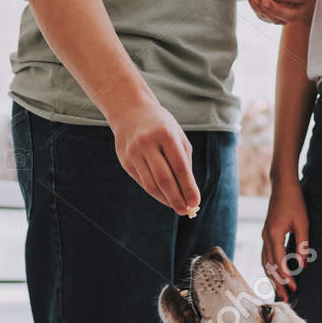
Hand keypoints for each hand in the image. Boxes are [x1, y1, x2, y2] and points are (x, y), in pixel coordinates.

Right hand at [107, 99, 200, 214]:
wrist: (130, 112)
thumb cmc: (162, 127)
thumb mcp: (177, 137)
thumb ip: (184, 162)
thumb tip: (189, 192)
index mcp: (166, 135)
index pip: (179, 167)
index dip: (188, 187)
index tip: (196, 202)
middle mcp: (147, 143)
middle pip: (164, 179)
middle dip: (177, 198)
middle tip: (186, 211)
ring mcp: (134, 153)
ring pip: (151, 184)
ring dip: (165, 199)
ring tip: (177, 206)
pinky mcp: (125, 161)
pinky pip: (142, 182)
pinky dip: (155, 192)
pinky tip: (164, 197)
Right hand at [261, 177, 310, 299]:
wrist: (282, 186)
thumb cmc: (294, 202)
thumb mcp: (303, 223)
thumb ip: (302, 244)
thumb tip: (303, 264)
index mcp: (274, 235)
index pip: (279, 262)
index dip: (286, 277)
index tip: (294, 288)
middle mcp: (266, 238)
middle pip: (270, 266)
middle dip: (278, 283)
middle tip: (286, 298)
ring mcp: (264, 237)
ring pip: (265, 263)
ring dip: (272, 278)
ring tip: (279, 291)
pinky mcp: (266, 235)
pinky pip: (265, 256)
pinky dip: (269, 268)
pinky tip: (274, 275)